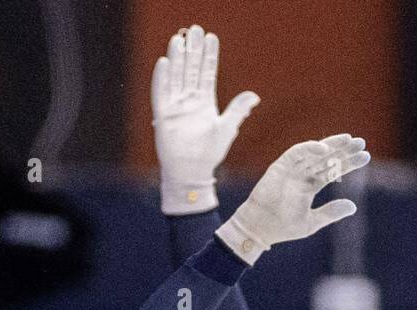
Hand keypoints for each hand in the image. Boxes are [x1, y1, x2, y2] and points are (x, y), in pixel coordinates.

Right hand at [151, 24, 259, 214]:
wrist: (191, 173)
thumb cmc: (209, 153)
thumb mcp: (227, 129)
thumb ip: (238, 110)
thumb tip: (255, 96)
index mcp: (206, 102)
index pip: (207, 73)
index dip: (209, 56)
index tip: (211, 37)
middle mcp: (190, 101)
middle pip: (190, 69)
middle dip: (193, 50)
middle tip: (194, 29)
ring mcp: (176, 106)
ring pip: (176, 76)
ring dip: (177, 58)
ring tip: (179, 39)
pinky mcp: (163, 115)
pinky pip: (161, 93)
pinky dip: (162, 78)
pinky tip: (164, 62)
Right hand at [215, 134, 369, 264]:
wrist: (259, 229)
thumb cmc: (282, 227)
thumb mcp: (312, 221)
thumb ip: (331, 213)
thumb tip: (353, 206)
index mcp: (309, 186)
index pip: (333, 170)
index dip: (349, 163)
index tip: (365, 157)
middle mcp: (302, 175)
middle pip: (327, 158)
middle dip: (344, 150)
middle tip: (362, 143)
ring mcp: (291, 169)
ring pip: (315, 153)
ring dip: (331, 145)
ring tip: (349, 140)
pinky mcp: (280, 166)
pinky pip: (296, 153)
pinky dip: (309, 148)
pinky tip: (324, 148)